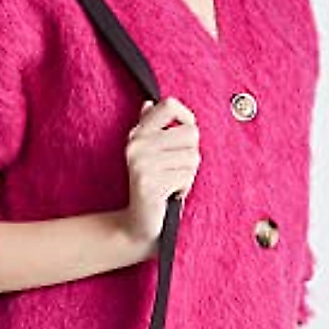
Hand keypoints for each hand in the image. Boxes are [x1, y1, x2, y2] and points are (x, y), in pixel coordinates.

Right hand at [121, 96, 201, 247]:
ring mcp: (141, 162)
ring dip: (188, 175)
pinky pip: (185, 176)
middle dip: (191, 155)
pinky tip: (170, 195)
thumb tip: (149, 104)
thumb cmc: (152, 188)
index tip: (186, 137)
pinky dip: (184, 188)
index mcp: (138, 134)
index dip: (187, 117)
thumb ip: (150, 128)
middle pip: (191, 133)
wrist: (138, 224)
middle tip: (175, 170)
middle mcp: (137, 144)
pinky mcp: (149, 182)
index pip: (169, 105)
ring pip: (192, 157)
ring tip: (171, 184)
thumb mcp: (149, 154)